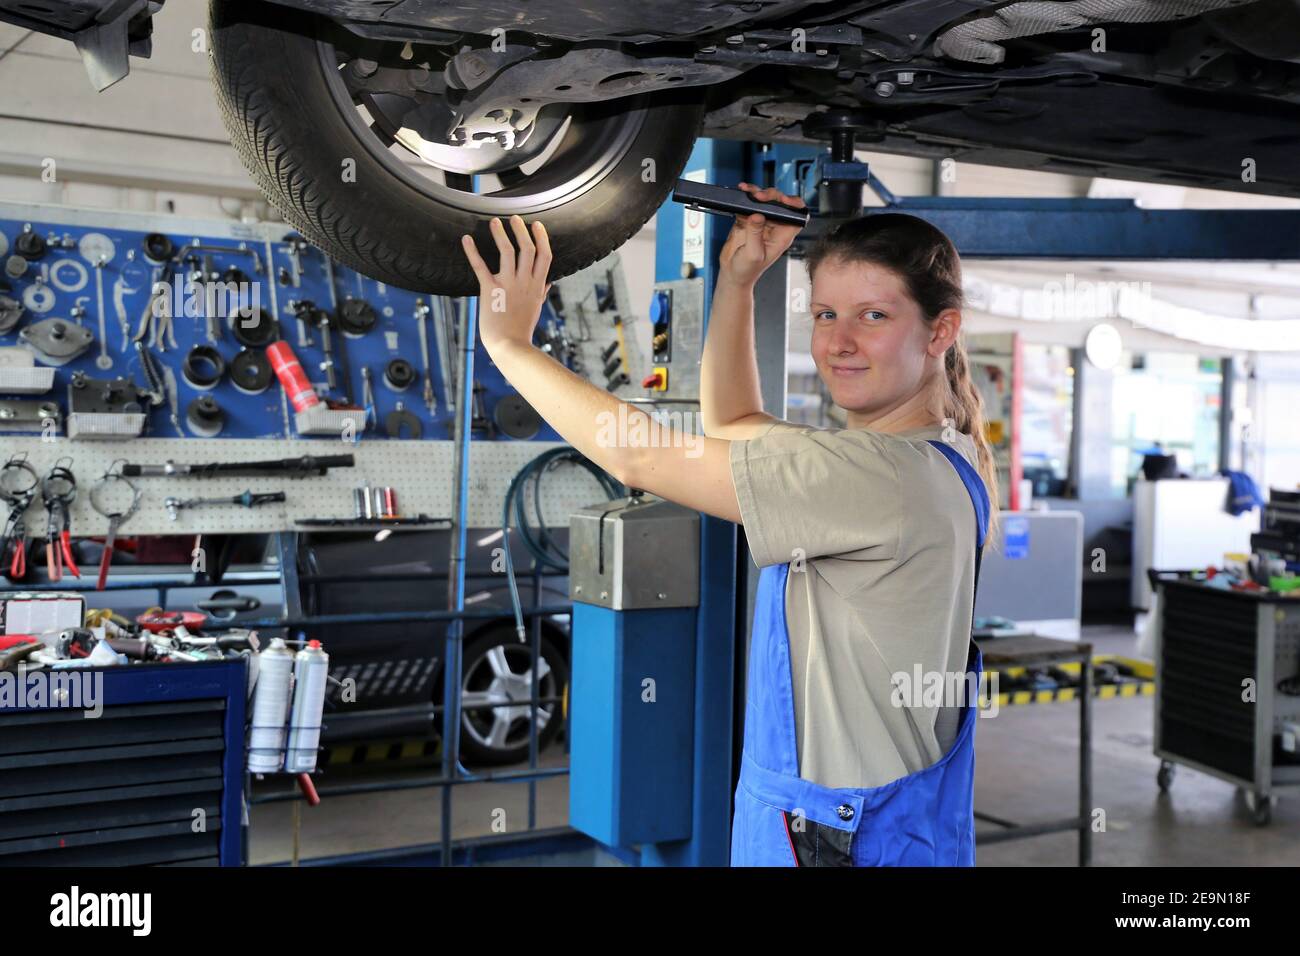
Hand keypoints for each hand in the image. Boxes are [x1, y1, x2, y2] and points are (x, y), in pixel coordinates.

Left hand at [461, 215, 552, 352]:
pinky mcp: (490, 290)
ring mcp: (508, 285)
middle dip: (521, 230)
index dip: (541, 237)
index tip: (536, 225)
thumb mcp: (536, 308)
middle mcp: (524, 282)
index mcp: (537, 286)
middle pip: (527, 249)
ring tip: (495, 222)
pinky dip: (472, 251)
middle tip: (514, 218)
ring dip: (501, 234)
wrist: (510, 346)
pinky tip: (466, 239)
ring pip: (507, 252)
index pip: (545, 255)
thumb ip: (542, 292)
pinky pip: (480, 267)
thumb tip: (549, 282)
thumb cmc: (521, 329)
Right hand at [717, 183, 806, 288]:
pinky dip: (745, 196)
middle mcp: (774, 227)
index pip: (797, 216)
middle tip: (759, 197)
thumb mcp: (753, 254)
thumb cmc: (747, 270)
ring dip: (757, 193)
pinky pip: (749, 203)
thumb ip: (755, 234)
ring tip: (749, 192)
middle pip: (780, 203)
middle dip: (771, 196)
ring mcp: (761, 222)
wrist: (731, 274)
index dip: (794, 204)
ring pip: (765, 200)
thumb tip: (758, 215)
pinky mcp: (747, 220)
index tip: (782, 200)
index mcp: (782, 236)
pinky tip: (742, 192)